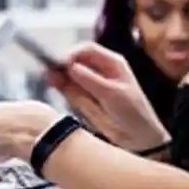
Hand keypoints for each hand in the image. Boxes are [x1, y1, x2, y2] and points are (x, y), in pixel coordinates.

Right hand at [47, 42, 168, 152]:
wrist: (139, 138)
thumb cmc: (134, 113)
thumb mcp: (113, 95)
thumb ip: (91, 80)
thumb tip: (70, 67)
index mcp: (112, 63)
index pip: (87, 50)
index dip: (72, 54)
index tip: (60, 63)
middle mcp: (100, 70)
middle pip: (76, 60)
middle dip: (62, 64)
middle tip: (49, 72)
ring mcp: (91, 84)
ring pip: (69, 74)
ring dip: (58, 75)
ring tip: (49, 80)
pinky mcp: (84, 98)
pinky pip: (69, 88)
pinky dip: (60, 86)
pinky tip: (54, 86)